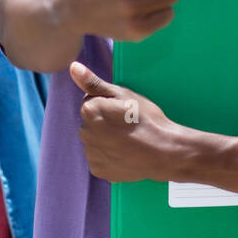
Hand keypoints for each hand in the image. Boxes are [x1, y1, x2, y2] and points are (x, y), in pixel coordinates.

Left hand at [71, 62, 180, 182]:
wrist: (164, 151)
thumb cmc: (146, 118)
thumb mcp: (123, 94)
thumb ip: (93, 82)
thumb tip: (72, 67)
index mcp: (88, 111)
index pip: (91, 102)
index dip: (109, 105)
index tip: (124, 111)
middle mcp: (84, 133)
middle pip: (91, 123)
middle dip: (104, 122)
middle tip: (127, 125)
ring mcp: (91, 154)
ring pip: (95, 142)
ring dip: (106, 140)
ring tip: (128, 140)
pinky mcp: (98, 171)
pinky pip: (100, 160)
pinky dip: (110, 158)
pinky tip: (125, 154)